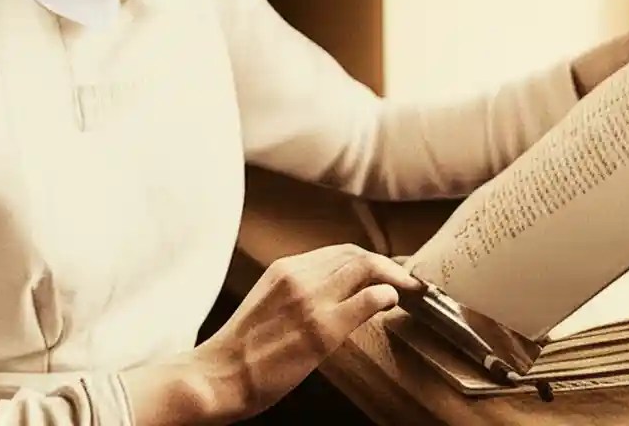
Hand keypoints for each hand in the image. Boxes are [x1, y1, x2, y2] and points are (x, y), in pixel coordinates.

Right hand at [193, 244, 422, 420]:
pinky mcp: (322, 328)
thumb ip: (298, 293)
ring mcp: (311, 300)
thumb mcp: (268, 305)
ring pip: (367, 266)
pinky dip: (388, 295)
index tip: (387, 271)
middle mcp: (298, 276)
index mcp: (284, 269)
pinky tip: (394, 303)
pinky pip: (367, 298)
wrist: (217, 376)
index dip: (370, 259)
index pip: (339, 252)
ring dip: (396, 275)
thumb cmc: (240, 351)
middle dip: (389, 264)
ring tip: (411, 289)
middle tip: (408, 279)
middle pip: (357, 254)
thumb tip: (334, 295)